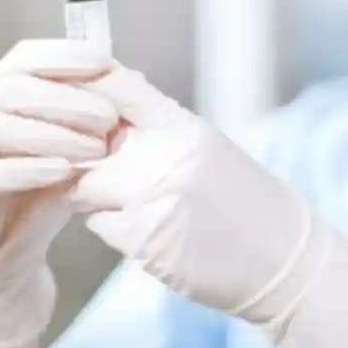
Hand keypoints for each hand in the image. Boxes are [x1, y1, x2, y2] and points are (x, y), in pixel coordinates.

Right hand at [0, 40, 115, 347]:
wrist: (5, 262)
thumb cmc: (36, 200)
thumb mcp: (71, 154)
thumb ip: (89, 122)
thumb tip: (130, 80)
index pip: (21, 59)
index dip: (60, 55)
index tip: (103, 61)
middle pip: (7, 86)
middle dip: (63, 97)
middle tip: (108, 116)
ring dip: (49, 132)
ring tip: (94, 147)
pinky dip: (24, 169)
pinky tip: (61, 171)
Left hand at [69, 64, 347, 347]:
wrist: (283, 261)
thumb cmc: (245, 203)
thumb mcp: (207, 148)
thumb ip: (158, 128)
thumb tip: (107, 102)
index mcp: (184, 126)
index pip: (117, 86)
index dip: (84, 85)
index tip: (63, 90)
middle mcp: (166, 157)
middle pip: (87, 139)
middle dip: (76, 150)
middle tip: (77, 157)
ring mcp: (153, 199)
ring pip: (84, 183)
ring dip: (88, 191)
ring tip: (116, 198)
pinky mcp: (144, 240)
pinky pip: (98, 224)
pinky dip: (107, 225)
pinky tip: (136, 228)